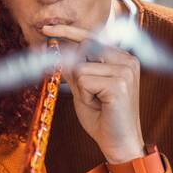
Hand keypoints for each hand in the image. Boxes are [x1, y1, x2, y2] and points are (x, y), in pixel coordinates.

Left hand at [43, 23, 145, 164]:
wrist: (119, 143)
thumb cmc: (101, 117)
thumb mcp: (84, 88)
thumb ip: (73, 68)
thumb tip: (53, 50)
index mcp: (122, 57)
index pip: (91, 37)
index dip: (67, 32)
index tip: (46, 28)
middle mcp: (127, 59)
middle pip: (83, 50)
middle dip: (76, 73)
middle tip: (91, 97)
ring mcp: (125, 70)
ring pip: (80, 67)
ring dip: (81, 89)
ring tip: (97, 103)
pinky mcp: (119, 83)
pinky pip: (84, 80)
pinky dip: (85, 96)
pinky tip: (100, 106)